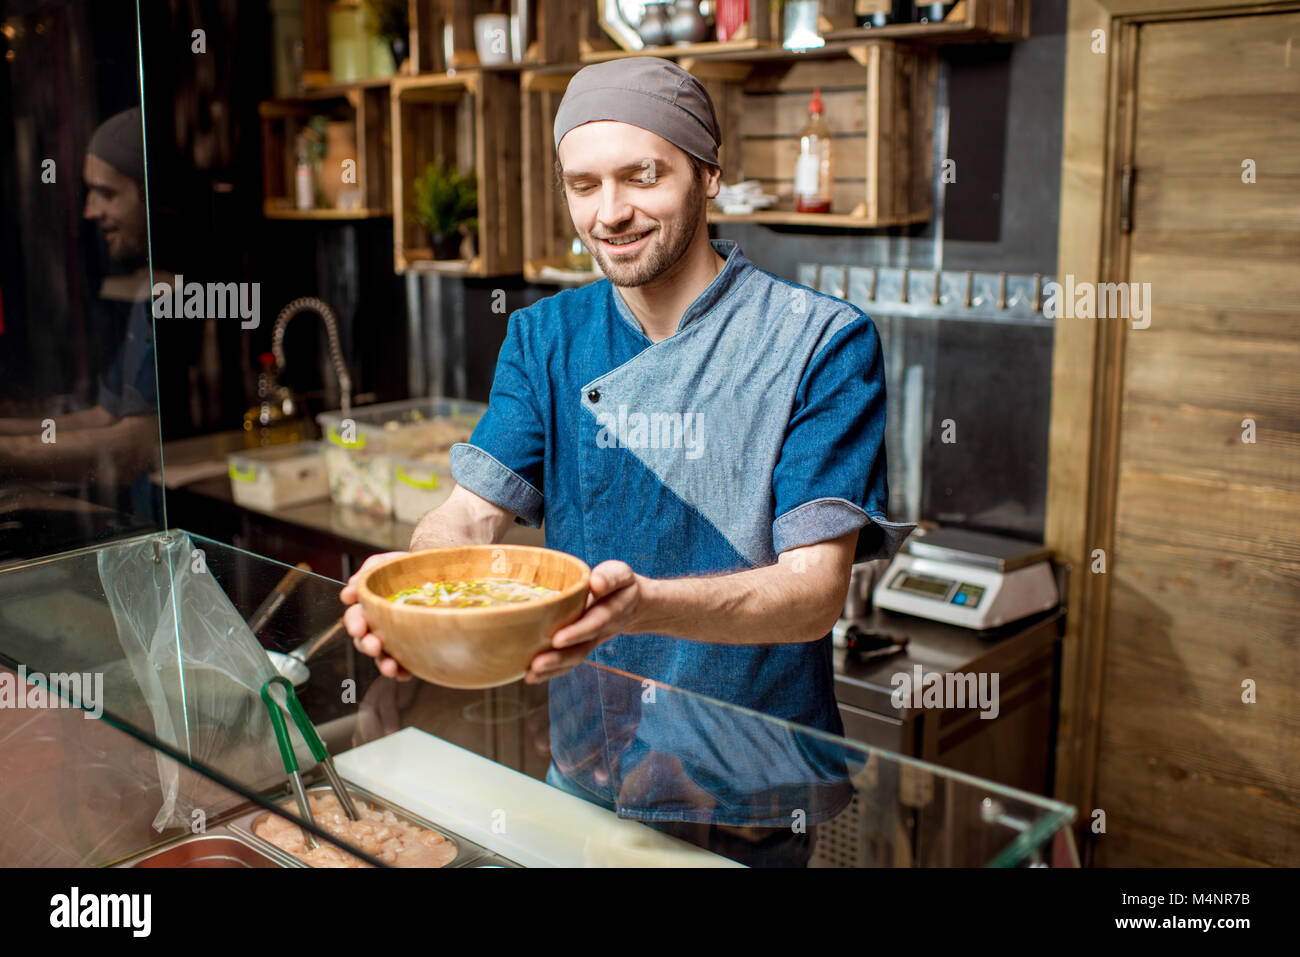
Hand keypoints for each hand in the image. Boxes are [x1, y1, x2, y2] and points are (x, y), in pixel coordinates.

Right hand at [340, 551, 412, 680]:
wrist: (441, 575)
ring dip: (383, 664)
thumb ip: (368, 571)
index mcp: (369, 608)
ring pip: (383, 658)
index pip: (355, 617)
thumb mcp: (388, 563)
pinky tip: (405, 673)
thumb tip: (349, 590)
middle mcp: (379, 627)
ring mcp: (395, 641)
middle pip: (365, 641)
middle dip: (366, 645)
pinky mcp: (412, 651)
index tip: (358, 628)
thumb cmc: (408, 570)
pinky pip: (406, 667)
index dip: (354, 623)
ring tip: (389, 667)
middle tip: (374, 646)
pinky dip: (403, 672)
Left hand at [525, 560, 650, 683]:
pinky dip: (551, 671)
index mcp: (612, 610)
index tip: (557, 640)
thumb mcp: (620, 573)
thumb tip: (595, 584)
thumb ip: (609, 577)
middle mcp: (601, 631)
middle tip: (537, 664)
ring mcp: (592, 641)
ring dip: (553, 668)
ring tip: (531, 675)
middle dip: (560, 658)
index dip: (578, 632)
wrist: (634, 605)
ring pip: (574, 658)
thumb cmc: (621, 585)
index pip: (595, 622)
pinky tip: (531, 676)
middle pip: (582, 648)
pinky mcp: (582, 646)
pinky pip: (569, 662)